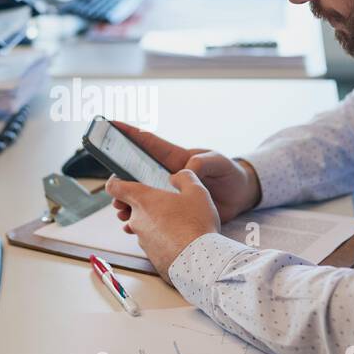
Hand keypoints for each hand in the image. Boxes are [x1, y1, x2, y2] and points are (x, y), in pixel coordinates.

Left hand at [105, 170, 219, 278]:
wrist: (200, 261)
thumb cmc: (196, 225)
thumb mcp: (197, 192)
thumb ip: (184, 178)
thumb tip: (177, 177)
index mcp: (142, 200)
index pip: (114, 187)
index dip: (116, 182)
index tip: (123, 181)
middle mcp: (137, 220)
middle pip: (130, 208)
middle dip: (144, 204)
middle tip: (163, 202)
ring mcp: (142, 240)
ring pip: (143, 226)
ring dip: (155, 223)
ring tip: (177, 222)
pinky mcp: (151, 256)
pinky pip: (153, 243)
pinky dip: (163, 239)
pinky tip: (180, 238)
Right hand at [110, 121, 260, 223]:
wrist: (241, 197)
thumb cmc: (230, 173)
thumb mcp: (219, 162)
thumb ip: (202, 163)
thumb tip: (184, 170)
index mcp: (176, 158)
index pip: (150, 144)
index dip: (130, 134)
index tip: (112, 125)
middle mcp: (168, 175)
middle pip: (137, 175)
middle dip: (121, 181)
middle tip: (113, 192)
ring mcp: (170, 194)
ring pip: (142, 197)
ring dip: (128, 203)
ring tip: (121, 213)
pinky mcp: (175, 211)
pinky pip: (154, 215)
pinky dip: (141, 221)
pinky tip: (132, 228)